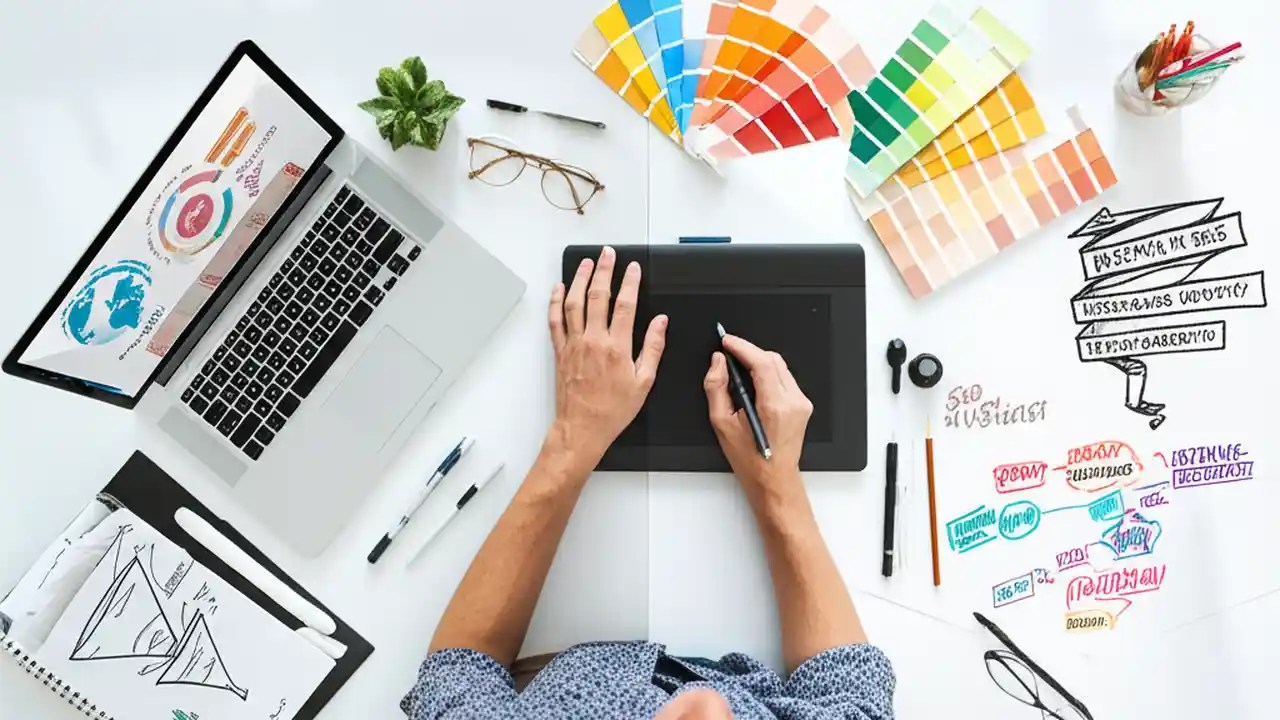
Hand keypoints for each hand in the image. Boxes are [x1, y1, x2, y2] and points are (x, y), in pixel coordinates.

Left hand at [548, 247, 666, 470]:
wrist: (582, 428)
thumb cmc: (613, 410)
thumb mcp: (644, 382)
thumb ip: (653, 348)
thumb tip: (660, 322)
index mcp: (617, 347)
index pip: (624, 305)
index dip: (629, 282)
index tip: (633, 268)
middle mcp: (593, 341)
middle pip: (598, 296)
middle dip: (604, 271)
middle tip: (608, 254)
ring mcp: (574, 344)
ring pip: (575, 302)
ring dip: (580, 279)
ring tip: (586, 263)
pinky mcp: (561, 351)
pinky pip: (556, 320)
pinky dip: (556, 302)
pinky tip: (559, 289)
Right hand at [704, 336, 812, 488]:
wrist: (773, 479)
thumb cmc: (750, 459)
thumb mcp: (722, 424)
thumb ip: (716, 388)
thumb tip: (718, 363)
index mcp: (774, 406)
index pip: (761, 362)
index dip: (742, 346)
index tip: (727, 341)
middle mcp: (792, 402)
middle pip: (773, 359)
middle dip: (750, 351)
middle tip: (729, 352)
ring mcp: (801, 403)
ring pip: (780, 367)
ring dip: (759, 361)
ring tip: (739, 366)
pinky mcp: (803, 405)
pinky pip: (785, 378)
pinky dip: (768, 373)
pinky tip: (755, 381)